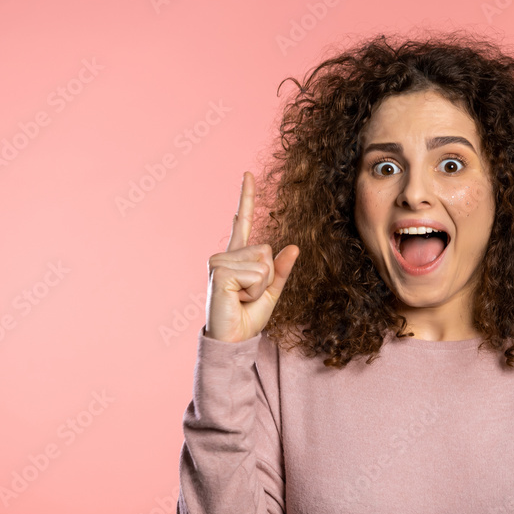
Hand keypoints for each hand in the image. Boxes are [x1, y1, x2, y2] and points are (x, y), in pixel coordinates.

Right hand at [203, 171, 298, 342]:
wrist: (233, 339)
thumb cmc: (248, 318)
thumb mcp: (271, 292)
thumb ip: (282, 270)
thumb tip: (294, 246)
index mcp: (238, 257)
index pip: (244, 222)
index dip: (246, 198)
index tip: (247, 174)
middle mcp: (226, 255)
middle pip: (267, 250)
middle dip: (268, 277)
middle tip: (249, 295)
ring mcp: (219, 262)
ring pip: (263, 262)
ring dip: (260, 285)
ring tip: (242, 298)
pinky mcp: (219, 272)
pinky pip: (256, 273)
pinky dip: (254, 290)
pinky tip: (236, 298)